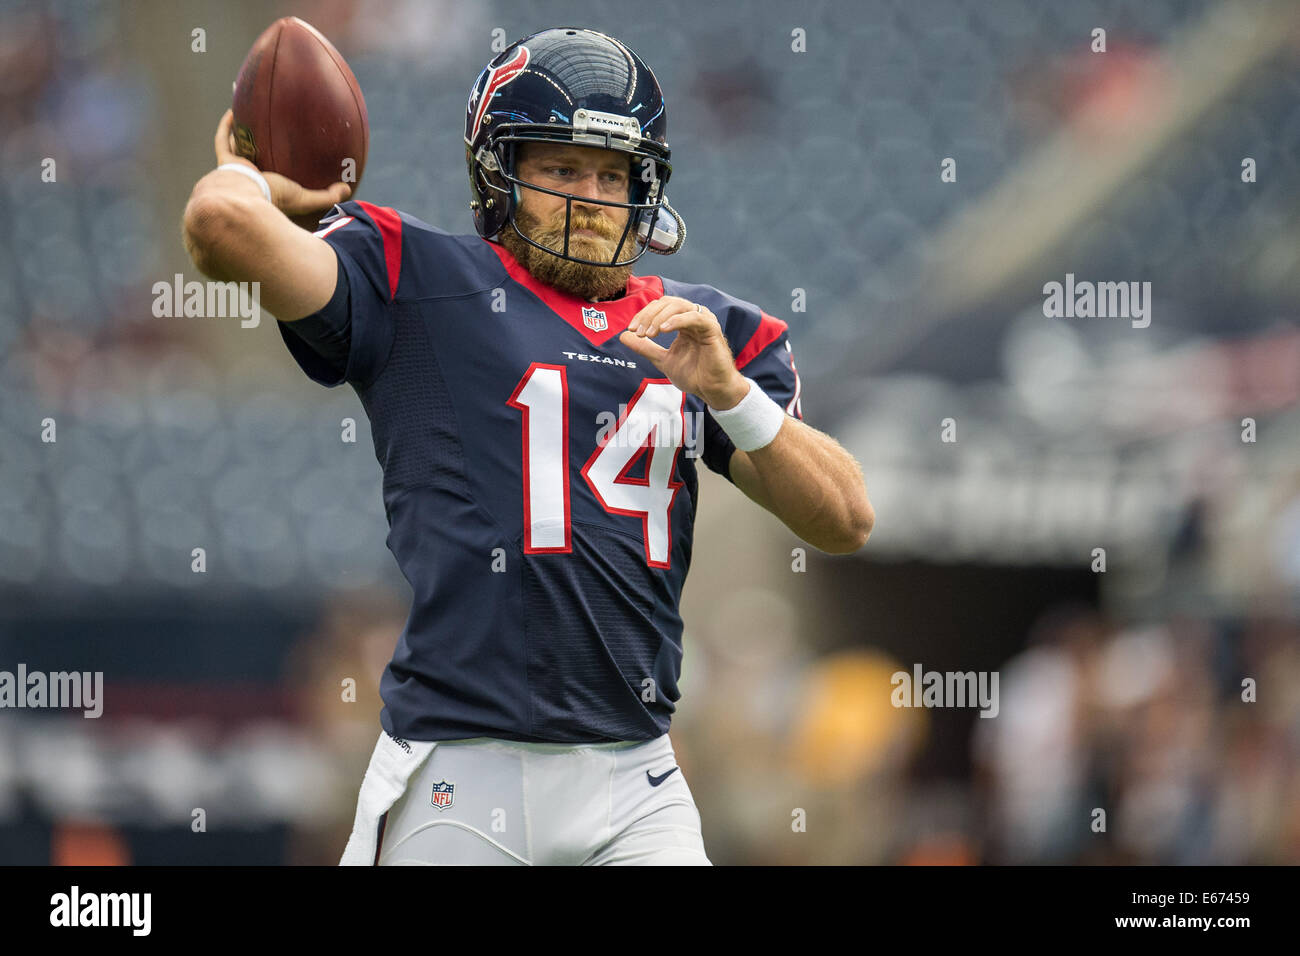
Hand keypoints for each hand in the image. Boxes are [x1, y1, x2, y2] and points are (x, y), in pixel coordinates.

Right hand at [213, 109, 351, 215]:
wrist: (241, 197)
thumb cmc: (272, 198)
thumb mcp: (304, 198)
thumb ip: (326, 196)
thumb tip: (347, 189)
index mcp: (269, 191)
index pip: (277, 182)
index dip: (284, 174)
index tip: (292, 162)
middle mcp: (251, 181)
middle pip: (257, 163)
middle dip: (262, 152)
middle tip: (270, 137)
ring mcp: (236, 170)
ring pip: (239, 150)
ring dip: (243, 137)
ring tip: (250, 121)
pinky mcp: (224, 160)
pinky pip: (223, 140)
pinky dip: (227, 127)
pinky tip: (234, 111)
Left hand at [618, 296, 750, 408]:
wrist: (711, 390)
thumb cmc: (693, 375)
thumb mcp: (662, 359)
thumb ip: (645, 347)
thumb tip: (623, 336)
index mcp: (682, 321)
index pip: (659, 307)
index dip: (643, 315)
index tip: (632, 331)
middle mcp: (693, 317)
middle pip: (667, 303)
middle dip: (649, 316)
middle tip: (639, 332)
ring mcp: (703, 320)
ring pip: (678, 306)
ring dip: (660, 317)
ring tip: (650, 334)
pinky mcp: (711, 328)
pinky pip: (694, 316)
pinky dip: (677, 320)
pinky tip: (664, 329)